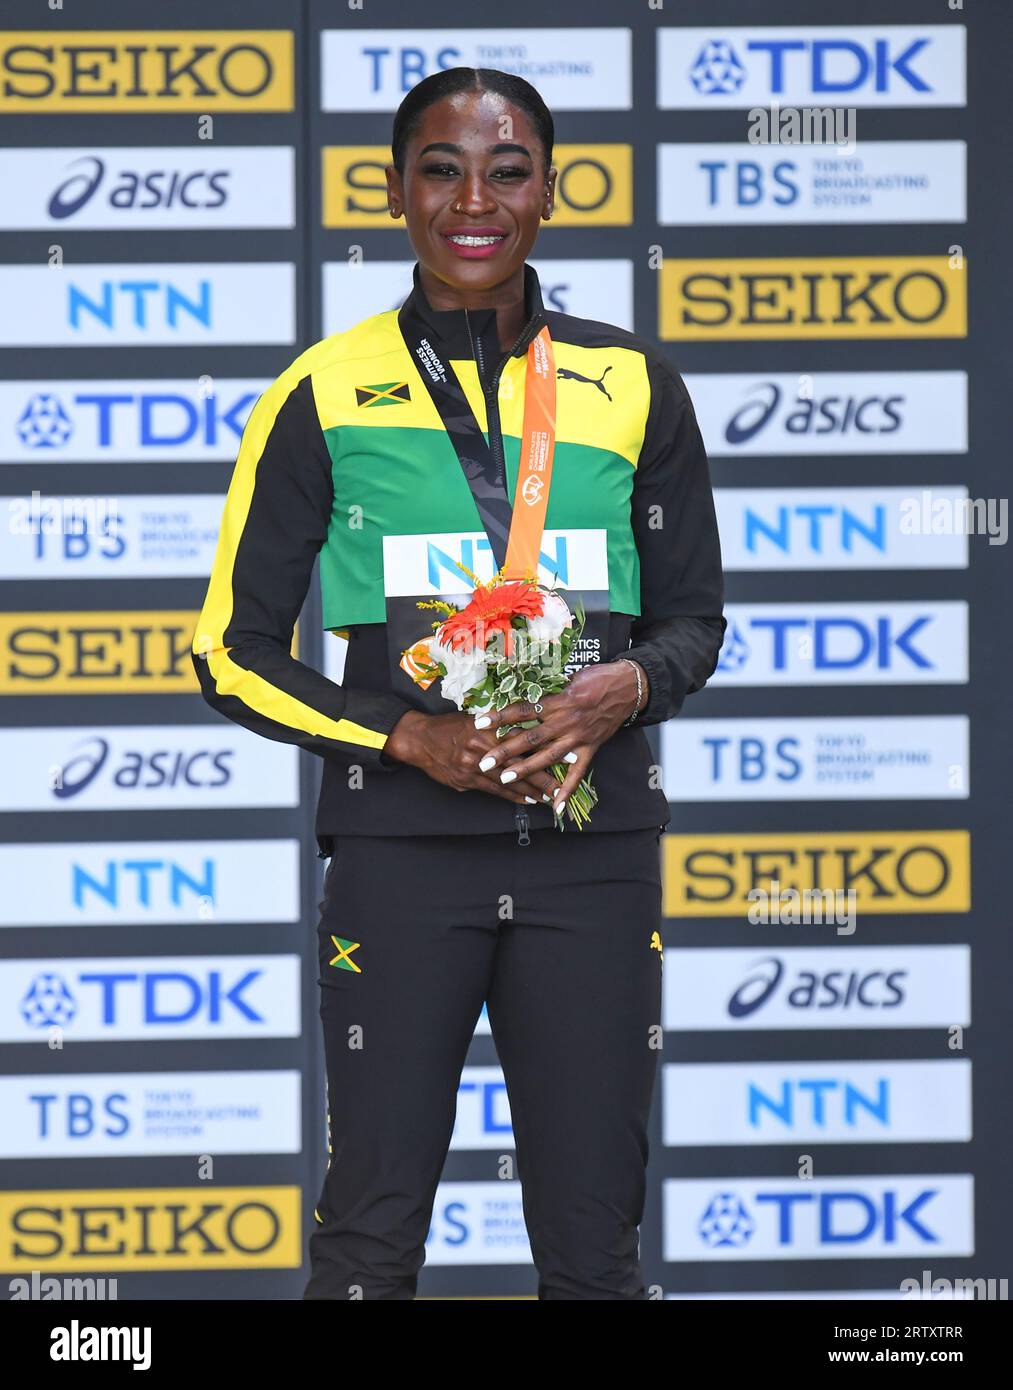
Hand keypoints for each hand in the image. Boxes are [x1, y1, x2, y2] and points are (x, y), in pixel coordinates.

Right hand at [382, 708, 560, 805]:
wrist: (419, 739)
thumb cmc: (449, 726)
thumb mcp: (474, 719)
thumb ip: (498, 727)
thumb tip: (525, 731)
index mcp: (487, 730)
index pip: (524, 741)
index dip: (547, 750)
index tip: (568, 755)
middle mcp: (482, 748)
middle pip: (520, 765)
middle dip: (544, 778)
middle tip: (564, 786)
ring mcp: (472, 766)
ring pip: (508, 781)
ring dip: (531, 791)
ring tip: (549, 798)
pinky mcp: (465, 780)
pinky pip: (493, 790)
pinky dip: (511, 796)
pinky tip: (526, 800)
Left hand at [470, 659, 646, 817]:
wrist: (628, 686)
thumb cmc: (595, 676)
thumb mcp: (567, 677)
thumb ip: (545, 690)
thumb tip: (519, 692)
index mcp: (558, 700)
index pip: (523, 710)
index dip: (500, 716)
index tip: (479, 722)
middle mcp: (566, 721)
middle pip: (530, 737)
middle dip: (505, 750)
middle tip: (484, 761)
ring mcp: (579, 737)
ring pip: (548, 757)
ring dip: (526, 770)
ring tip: (505, 779)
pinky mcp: (591, 748)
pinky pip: (578, 773)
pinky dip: (567, 790)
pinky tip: (555, 806)